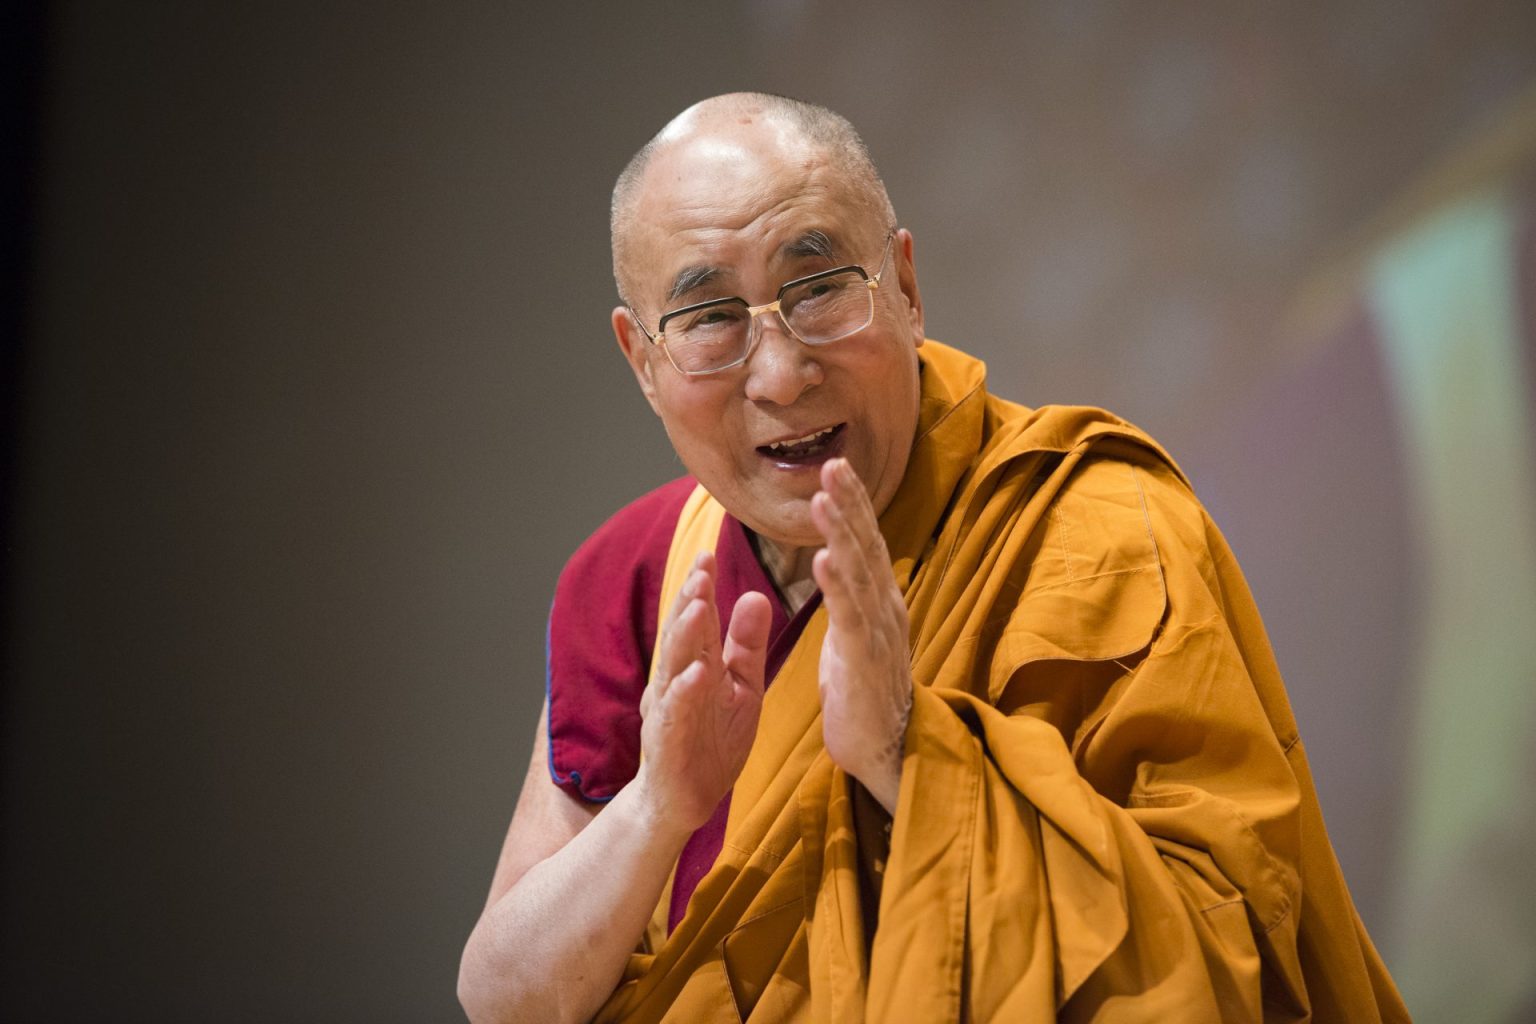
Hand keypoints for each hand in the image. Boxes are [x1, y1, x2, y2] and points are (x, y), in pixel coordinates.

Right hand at [636, 552, 771, 835]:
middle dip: (690, 599)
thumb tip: (756, 594)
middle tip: (701, 567)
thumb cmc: (711, 738)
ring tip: (700, 604)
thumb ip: (745, 645)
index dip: (700, 586)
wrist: (684, 799)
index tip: (708, 554)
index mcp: (695, 664)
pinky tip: (697, 673)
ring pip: (674, 666)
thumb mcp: (740, 686)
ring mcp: (669, 710)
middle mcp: (676, 680)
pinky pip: (677, 714)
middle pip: (682, 634)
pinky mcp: (670, 742)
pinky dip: (685, 693)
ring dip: (685, 635)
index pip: (696, 618)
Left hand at [811, 457, 912, 813]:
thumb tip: (844, 562)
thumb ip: (853, 600)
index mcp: (879, 602)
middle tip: (832, 462)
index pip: (865, 544)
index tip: (836, 466)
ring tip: (823, 497)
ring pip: (859, 573)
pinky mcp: (866, 662)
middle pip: (866, 547)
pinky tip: (823, 559)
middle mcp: (886, 610)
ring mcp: (879, 634)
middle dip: (849, 503)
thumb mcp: (856, 637)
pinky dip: (837, 586)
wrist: (887, 751)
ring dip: (841, 533)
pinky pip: (850, 617)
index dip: (852, 505)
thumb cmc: (865, 695)